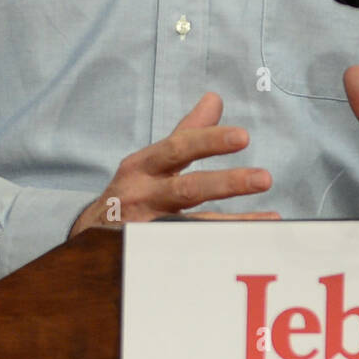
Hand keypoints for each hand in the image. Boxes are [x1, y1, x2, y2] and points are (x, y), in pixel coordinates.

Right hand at [68, 92, 278, 237]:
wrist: (89, 238)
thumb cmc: (131, 191)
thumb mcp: (151, 160)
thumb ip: (186, 133)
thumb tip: (215, 99)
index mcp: (143, 167)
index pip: (179, 148)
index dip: (210, 141)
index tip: (243, 137)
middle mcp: (142, 197)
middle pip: (187, 189)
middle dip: (227, 183)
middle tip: (265, 178)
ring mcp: (144, 231)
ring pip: (192, 228)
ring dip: (232, 225)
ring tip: (269, 222)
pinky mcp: (148, 258)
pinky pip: (189, 256)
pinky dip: (217, 252)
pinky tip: (245, 249)